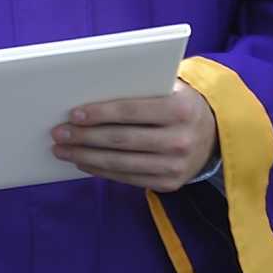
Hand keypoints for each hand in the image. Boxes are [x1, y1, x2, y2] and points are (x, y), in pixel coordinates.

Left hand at [52, 80, 217, 191]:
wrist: (215, 135)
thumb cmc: (178, 104)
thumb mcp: (169, 89)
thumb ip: (139, 89)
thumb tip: (89, 91)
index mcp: (180, 109)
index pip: (131, 111)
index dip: (99, 113)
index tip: (73, 114)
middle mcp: (181, 139)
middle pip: (121, 140)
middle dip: (85, 137)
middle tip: (58, 133)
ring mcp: (177, 166)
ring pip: (121, 163)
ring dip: (85, 157)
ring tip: (62, 150)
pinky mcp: (170, 184)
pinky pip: (128, 178)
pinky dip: (101, 170)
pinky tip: (83, 162)